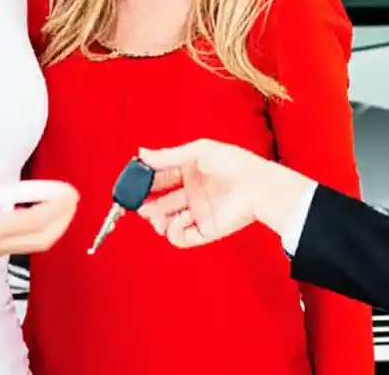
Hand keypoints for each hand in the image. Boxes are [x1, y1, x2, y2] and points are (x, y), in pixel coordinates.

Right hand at [0, 170, 78, 258]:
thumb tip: (0, 183)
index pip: (37, 219)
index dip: (58, 204)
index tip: (69, 190)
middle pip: (43, 238)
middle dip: (64, 218)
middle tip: (72, 197)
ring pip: (33, 244)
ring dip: (52, 224)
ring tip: (59, 202)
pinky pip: (20, 243)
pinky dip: (36, 228)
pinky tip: (34, 211)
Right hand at [136, 140, 313, 247]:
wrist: (258, 186)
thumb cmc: (233, 163)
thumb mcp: (198, 151)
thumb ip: (168, 156)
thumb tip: (141, 153)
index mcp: (191, 172)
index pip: (161, 178)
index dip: (145, 181)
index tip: (131, 183)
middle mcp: (193, 193)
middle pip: (161, 202)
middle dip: (146, 204)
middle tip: (136, 204)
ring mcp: (199, 213)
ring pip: (167, 222)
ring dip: (156, 219)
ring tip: (154, 215)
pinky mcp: (206, 230)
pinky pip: (182, 237)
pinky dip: (175, 231)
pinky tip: (181, 218)